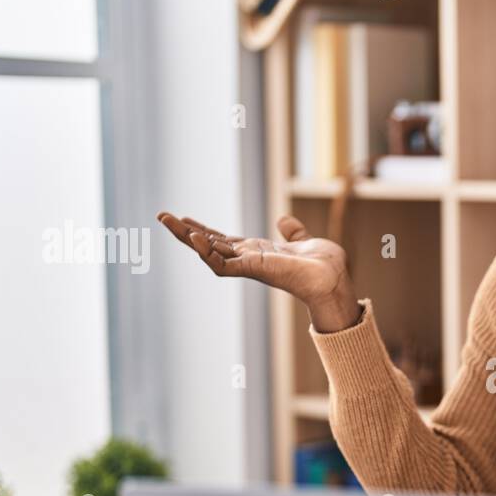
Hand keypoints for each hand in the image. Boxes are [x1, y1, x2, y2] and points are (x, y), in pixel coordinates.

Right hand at [156, 212, 361, 331]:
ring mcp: (249, 265)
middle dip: (185, 232)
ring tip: (167, 221)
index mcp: (258, 253)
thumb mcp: (305, 242)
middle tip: (162, 216)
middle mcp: (249, 259)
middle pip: (209, 244)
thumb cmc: (324, 266)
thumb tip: (284, 221)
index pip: (223, 240)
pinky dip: (207, 253)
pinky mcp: (253, 269)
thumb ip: (293, 234)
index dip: (204, 230)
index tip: (185, 218)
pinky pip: (223, 264)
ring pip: (208, 253)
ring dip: (187, 238)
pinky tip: (194, 238)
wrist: (334, 279)